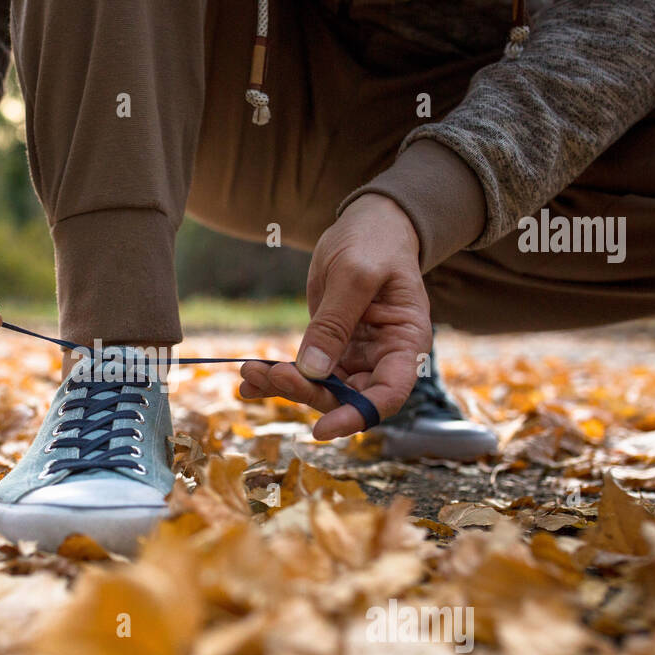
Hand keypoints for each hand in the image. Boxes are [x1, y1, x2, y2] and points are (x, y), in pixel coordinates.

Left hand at [239, 193, 431, 439]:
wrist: (368, 224)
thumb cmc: (374, 242)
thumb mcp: (355, 275)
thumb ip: (335, 323)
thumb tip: (313, 371)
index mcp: (405, 343)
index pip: (388, 394)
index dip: (356, 416)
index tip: (321, 429)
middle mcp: (382, 357)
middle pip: (347, 395)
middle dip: (306, 392)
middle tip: (270, 374)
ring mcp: (355, 355)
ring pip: (320, 387)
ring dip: (284, 385)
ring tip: (249, 373)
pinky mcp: (329, 347)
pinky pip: (304, 371)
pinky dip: (277, 377)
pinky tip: (249, 381)